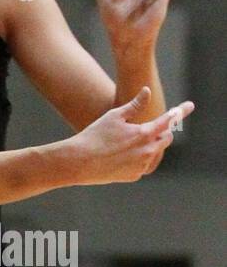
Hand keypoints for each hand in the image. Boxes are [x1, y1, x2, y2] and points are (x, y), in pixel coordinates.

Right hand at [72, 88, 194, 184]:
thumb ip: (135, 105)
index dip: (180, 111)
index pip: (169, 120)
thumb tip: (146, 90)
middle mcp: (147, 151)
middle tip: (148, 129)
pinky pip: (143, 165)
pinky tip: (122, 157)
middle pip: (165, 138)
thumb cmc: (94, 136)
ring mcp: (141, 165)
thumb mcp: (114, 116)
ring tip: (129, 144)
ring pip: (154, 153)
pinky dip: (138, 160)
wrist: (78, 162)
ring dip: (148, 147)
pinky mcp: (133, 176)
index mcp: (144, 133)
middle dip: (161, 133)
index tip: (188, 106)